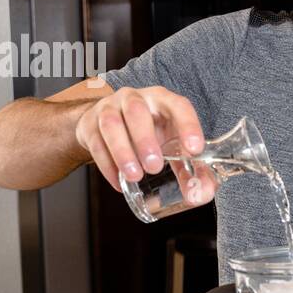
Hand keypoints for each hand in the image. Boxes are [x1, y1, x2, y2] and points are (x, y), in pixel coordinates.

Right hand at [74, 86, 211, 200]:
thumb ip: (189, 169)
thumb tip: (201, 193)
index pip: (178, 105)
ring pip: (111, 124)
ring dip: (122, 152)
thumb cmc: (149, 132)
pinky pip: (95, 143)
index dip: (188, 125)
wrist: (107, 125)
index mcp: (162, 100)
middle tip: (154, 167)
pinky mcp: (90, 125)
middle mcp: (135, 99)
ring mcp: (109, 109)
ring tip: (135, 176)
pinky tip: (119, 182)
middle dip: (145, 140)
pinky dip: (107, 165)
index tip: (195, 149)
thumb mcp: (171, 144)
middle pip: (137, 111)